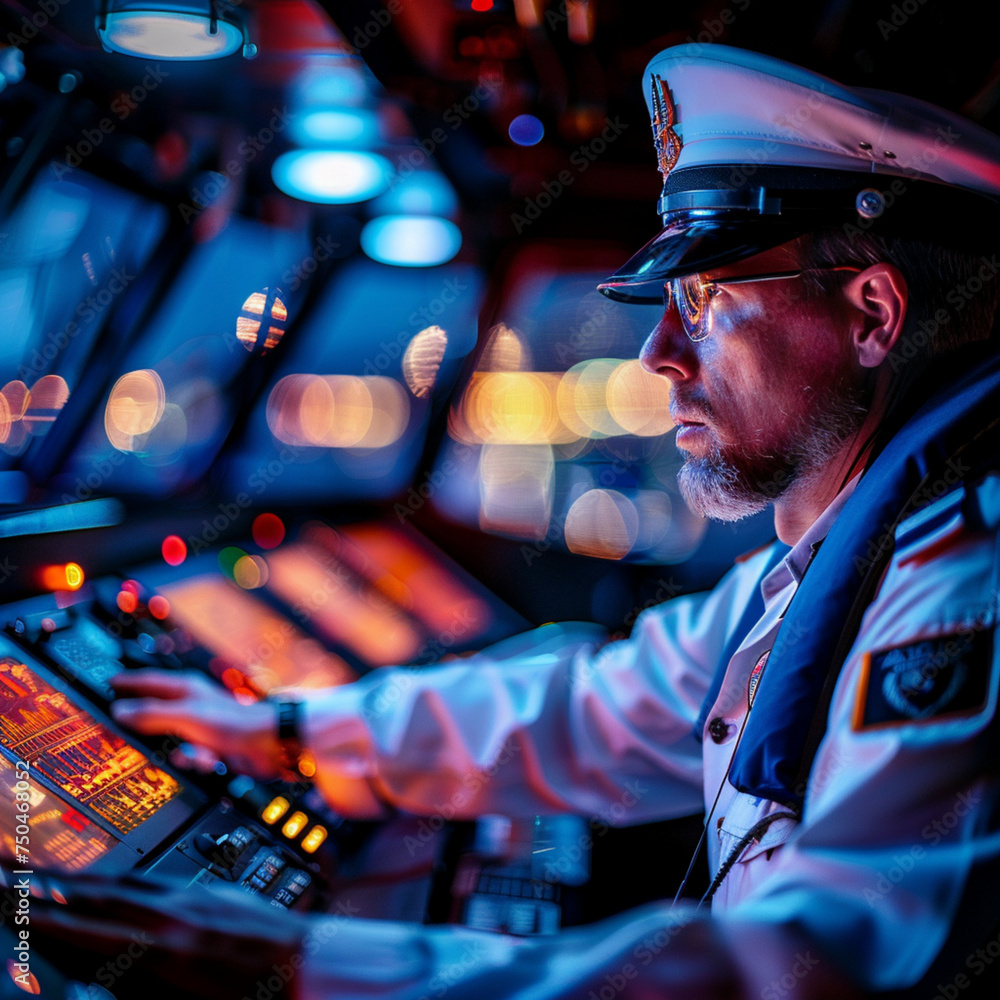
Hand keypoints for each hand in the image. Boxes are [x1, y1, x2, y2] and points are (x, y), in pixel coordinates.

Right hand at [24, 872, 309, 999]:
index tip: (9, 900)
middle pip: (99, 894)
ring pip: (125, 882)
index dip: (43, 915)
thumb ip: (136, 983)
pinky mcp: (212, 890)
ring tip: (40, 874)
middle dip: (48, 885)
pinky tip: (106, 880)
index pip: (88, 927)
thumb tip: (96, 965)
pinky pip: (155, 880)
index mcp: (166, 950)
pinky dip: (121, 877)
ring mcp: (195, 896)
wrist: (307, 969)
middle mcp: (176, 915)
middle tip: (8, 873)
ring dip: (79, 877)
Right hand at [110, 669, 282, 778]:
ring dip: (179, 751)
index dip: (126, 682)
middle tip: (127, 736)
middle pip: (155, 714)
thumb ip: (152, 714)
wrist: (269, 744)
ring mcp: (199, 726)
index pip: (146, 681)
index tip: (105, 683)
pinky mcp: (208, 746)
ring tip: (194, 754)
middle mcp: (191, 704)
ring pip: (170, 741)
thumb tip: (120, 710)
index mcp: (185, 688)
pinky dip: (195, 761)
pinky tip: (207, 761)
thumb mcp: (187, 717)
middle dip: (146, 729)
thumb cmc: (237, 722)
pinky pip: (188, 757)